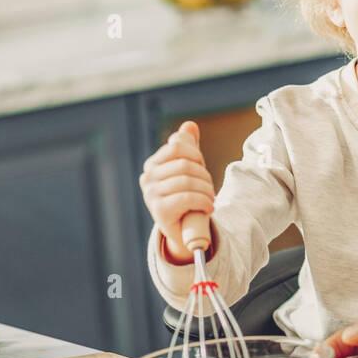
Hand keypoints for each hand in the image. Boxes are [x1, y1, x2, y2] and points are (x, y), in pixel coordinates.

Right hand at [139, 120, 213, 259]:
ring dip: (207, 190)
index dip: (196, 155)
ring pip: (188, 181)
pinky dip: (203, 201)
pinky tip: (208, 207)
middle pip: (185, 164)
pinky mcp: (159, 210)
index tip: (202, 168)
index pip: (177, 146)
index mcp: (153, 164)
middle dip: (204, 176)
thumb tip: (190, 125)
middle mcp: (147, 177)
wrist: (184, 231)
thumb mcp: (189, 170)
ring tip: (209, 199)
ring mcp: (151, 194)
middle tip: (209, 189)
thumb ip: (188, 147)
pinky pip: (187, 197)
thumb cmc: (187, 197)